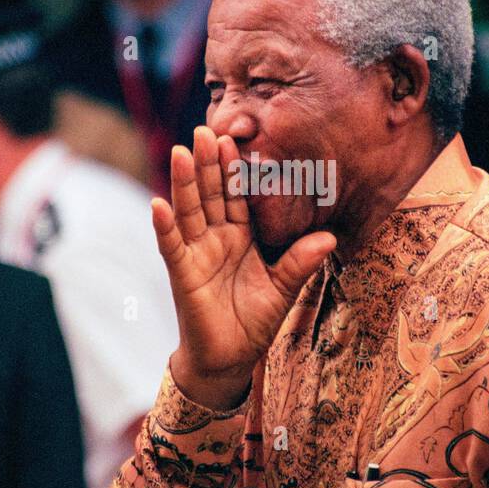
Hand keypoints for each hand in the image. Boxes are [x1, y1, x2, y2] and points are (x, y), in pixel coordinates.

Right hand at [152, 126, 335, 410]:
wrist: (229, 359)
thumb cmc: (253, 322)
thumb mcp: (282, 289)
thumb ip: (300, 262)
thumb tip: (330, 238)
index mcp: (241, 237)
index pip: (237, 196)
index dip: (234, 169)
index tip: (234, 139)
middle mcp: (215, 239)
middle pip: (210, 195)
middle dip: (207, 163)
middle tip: (204, 128)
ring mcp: (196, 254)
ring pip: (189, 211)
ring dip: (184, 183)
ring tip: (181, 152)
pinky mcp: (182, 274)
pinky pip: (171, 246)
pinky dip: (165, 226)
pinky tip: (158, 203)